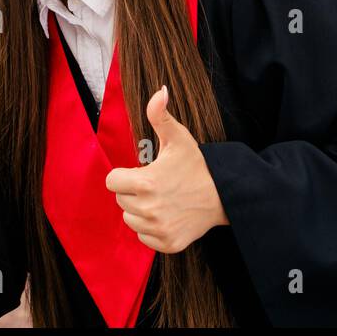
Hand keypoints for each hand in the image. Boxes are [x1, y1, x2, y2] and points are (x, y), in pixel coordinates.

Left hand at [105, 86, 228, 253]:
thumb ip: (160, 115)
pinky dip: (152, 229)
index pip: (112, 182)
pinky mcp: (167, 243)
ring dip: (140, 211)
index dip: (125, 175)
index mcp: (146, 183)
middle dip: (133, 192)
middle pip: (120, 201)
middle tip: (155, 185)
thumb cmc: (197, 165)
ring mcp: (158, 229)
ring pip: (130, 220)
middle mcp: (149, 209)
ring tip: (161, 199)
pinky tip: (167, 215)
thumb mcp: (178, 137)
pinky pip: (144, 238)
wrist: (224, 194)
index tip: (141, 172)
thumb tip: (159, 91)